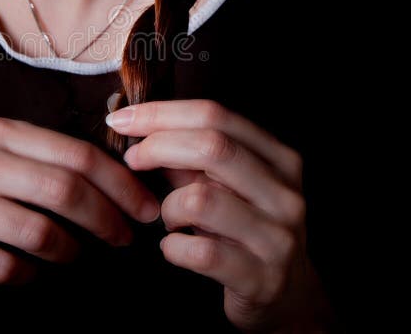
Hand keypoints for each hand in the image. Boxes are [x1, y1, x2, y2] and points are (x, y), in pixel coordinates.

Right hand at [0, 117, 160, 284]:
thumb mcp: (3, 154)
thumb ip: (51, 160)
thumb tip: (124, 183)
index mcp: (2, 133)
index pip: (77, 154)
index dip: (121, 184)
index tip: (147, 209)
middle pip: (63, 191)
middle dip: (107, 220)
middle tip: (126, 239)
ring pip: (38, 233)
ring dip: (71, 252)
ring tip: (78, 256)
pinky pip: (6, 268)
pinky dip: (31, 276)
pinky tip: (34, 272)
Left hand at [106, 99, 337, 332]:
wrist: (288, 296)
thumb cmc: (244, 229)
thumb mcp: (223, 185)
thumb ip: (189, 157)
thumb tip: (138, 125)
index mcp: (278, 158)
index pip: (215, 115)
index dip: (161, 113)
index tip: (122, 119)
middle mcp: (284, 192)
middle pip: (211, 146)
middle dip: (157, 147)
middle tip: (131, 160)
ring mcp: (279, 237)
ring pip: (201, 199)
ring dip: (167, 206)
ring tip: (167, 218)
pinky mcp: (263, 278)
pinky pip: (201, 252)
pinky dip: (173, 247)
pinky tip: (171, 247)